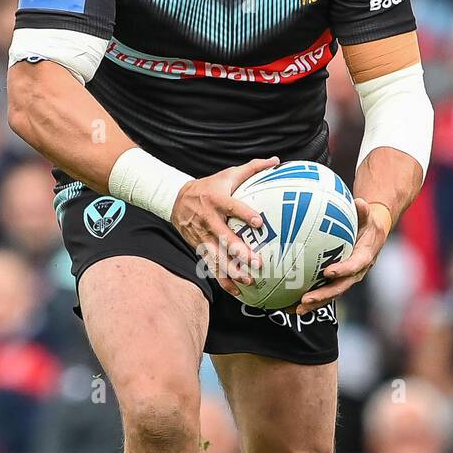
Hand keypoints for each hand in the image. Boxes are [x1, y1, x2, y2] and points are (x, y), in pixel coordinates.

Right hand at [172, 156, 279, 296]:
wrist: (175, 199)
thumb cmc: (209, 186)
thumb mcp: (227, 174)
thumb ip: (252, 168)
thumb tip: (276, 161)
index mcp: (217, 200)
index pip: (233, 207)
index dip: (245, 214)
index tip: (260, 222)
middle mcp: (209, 219)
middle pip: (224, 238)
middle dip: (239, 252)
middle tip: (257, 262)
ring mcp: (202, 235)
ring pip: (216, 256)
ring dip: (232, 270)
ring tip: (248, 280)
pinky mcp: (198, 247)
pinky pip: (211, 265)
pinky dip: (222, 279)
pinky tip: (235, 291)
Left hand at [291, 198, 391, 314]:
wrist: (372, 235)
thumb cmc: (367, 223)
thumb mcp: (368, 215)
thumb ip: (363, 211)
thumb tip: (359, 202)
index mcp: (364, 257)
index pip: (355, 266)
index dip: (343, 271)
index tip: (328, 272)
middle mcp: (355, 273)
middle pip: (339, 288)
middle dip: (323, 295)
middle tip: (305, 299)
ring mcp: (345, 279)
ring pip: (330, 295)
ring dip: (313, 304)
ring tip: (295, 310)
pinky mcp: (336, 282)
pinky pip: (323, 292)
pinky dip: (308, 300)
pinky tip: (289, 305)